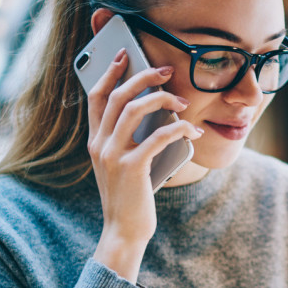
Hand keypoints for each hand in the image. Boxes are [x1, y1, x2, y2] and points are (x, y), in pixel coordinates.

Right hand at [85, 49, 203, 280]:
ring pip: (135, 110)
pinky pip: (157, 136)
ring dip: (162, 99)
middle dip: (143, 77)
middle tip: (166, 69)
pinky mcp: (132, 167)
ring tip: (183, 101)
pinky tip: (193, 131)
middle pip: (117, 96)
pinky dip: (179, 129)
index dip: (109, 72)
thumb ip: (128, 141)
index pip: (96, 97)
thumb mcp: (122, 165)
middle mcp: (99, 144)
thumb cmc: (129, 197)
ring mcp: (113, 155)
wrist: (124, 231)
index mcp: (95, 141)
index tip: (125, 55)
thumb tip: (155, 113)